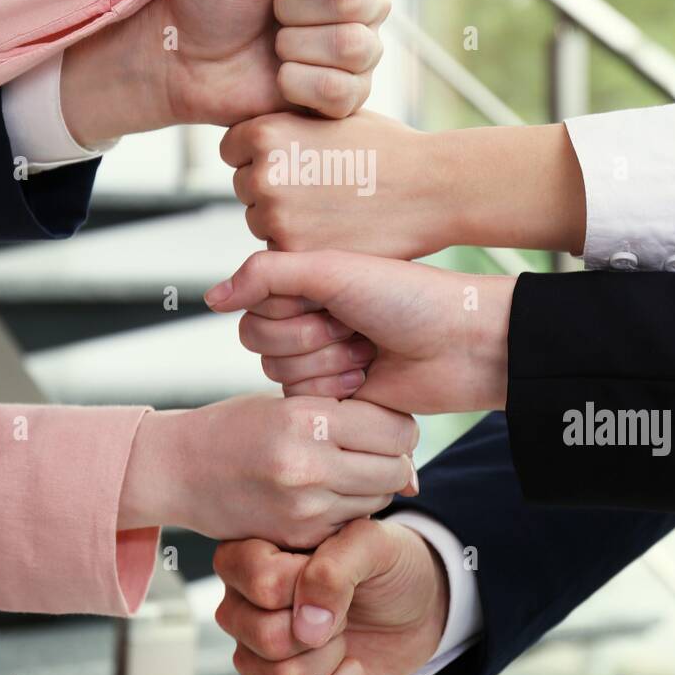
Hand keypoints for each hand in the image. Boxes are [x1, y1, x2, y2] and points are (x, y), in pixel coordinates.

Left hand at [61, 0, 389, 141]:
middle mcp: (357, 3)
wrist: (183, 51)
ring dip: (298, 45)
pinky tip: (280, 76)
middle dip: (299, 7)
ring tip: (274, 44)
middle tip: (272, 9)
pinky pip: (345, 92)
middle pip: (364, 2)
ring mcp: (353, 51)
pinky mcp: (341, 96)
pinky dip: (301, 84)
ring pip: (356, 47)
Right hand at [118, 394, 418, 548]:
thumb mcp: (289, 404)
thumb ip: (349, 421)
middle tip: (370, 451)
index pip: (396, 429)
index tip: (385, 427)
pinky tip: (322, 493)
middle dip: (393, 459)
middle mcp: (308, 465)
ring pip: (378, 499)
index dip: (398, 428)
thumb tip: (410, 461)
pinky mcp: (297, 536)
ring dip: (371, 487)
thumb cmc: (237, 426)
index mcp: (307, 419)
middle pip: (394, 468)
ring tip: (341, 470)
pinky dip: (347, 510)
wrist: (178, 469)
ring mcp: (303, 507)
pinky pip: (350, 523)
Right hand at [205, 252, 514, 412]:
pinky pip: (304, 405)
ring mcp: (323, 360)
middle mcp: (310, 320)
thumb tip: (211, 297)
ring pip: (280, 376)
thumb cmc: (408, 297)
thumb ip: (267, 274)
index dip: (288, 311)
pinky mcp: (338, 400)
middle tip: (356, 329)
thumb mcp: (334, 270)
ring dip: (327, 365)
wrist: (463, 344)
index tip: (332, 303)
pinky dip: (336, 392)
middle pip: (261, 344)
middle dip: (309, 339)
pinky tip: (371, 380)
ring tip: (369, 354)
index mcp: (307, 284)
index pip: (254, 306)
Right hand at [214, 518, 447, 674]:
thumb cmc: (384, 565)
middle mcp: (240, 607)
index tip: (334, 571)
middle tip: (342, 607)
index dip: (308, 584)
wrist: (414, 608)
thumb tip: (305, 628)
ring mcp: (254, 655)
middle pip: (265, 636)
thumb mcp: (371, 543)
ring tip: (342, 634)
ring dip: (331, 658)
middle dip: (325, 625)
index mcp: (247, 555)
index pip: (261, 582)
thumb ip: (333, 570)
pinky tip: (349, 666)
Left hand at [223, 113, 588, 258]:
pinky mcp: (293, 253)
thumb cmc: (388, 149)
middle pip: (244, 188)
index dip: (258, 155)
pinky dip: (300, 247)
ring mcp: (275, 218)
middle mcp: (263, 174)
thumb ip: (288, 125)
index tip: (289, 163)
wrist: (431, 188)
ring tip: (331, 212)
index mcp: (266, 133)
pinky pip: (278, 253)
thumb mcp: (331, 116)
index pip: (233, 149)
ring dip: (284, 222)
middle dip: (271, 190)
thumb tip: (256, 135)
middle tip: (317, 191)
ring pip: (259, 223)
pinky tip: (335, 233)